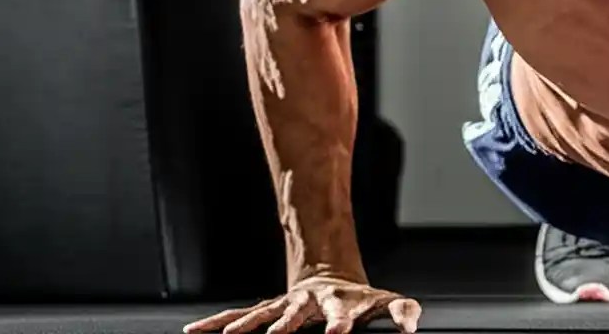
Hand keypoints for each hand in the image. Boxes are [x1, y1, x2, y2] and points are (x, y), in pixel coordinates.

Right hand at [182, 276, 421, 333]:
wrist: (333, 280)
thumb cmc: (363, 301)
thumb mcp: (387, 303)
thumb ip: (404, 312)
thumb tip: (413, 327)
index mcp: (338, 303)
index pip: (340, 315)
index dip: (340, 324)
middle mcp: (308, 303)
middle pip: (295, 314)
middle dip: (286, 324)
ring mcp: (285, 306)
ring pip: (261, 315)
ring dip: (246, 325)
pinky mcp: (268, 310)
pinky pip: (239, 316)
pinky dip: (218, 323)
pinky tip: (195, 331)